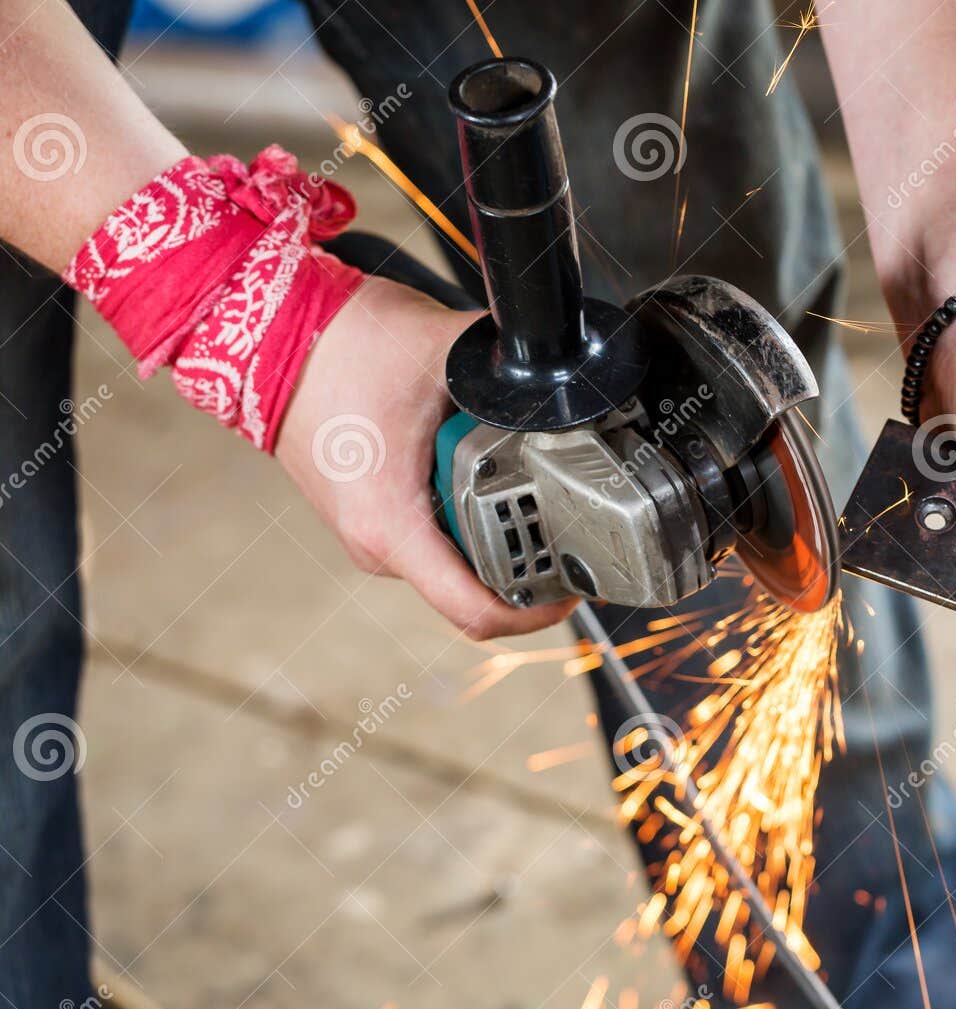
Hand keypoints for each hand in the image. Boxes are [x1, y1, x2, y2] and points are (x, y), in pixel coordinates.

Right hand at [276, 276, 575, 640]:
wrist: (269, 334)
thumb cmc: (337, 348)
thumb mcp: (443, 352)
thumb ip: (512, 370)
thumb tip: (563, 371)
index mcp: (393, 528)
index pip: (477, 612)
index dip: (536, 612)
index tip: (572, 590)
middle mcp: (377, 546)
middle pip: (475, 585)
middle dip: (524, 555)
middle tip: (563, 516)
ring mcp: (369, 535)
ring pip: (455, 556)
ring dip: (493, 525)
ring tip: (522, 483)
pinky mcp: (368, 515)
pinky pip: (433, 532)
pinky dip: (464, 510)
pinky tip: (483, 471)